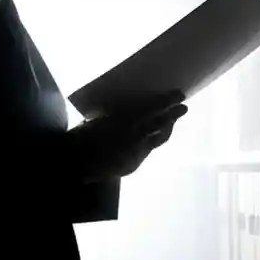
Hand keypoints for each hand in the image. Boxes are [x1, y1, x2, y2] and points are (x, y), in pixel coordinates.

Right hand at [68, 92, 188, 180]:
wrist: (75, 163)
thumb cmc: (82, 135)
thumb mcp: (101, 117)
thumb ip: (118, 113)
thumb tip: (130, 108)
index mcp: (127, 119)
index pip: (155, 107)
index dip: (169, 100)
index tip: (179, 93)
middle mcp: (136, 137)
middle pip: (162, 124)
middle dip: (174, 115)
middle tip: (183, 107)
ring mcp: (137, 153)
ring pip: (158, 140)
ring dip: (165, 130)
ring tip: (169, 124)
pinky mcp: (134, 165)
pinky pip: (146, 152)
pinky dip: (148, 144)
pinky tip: (146, 142)